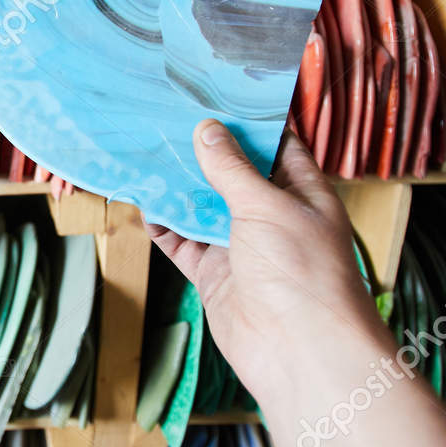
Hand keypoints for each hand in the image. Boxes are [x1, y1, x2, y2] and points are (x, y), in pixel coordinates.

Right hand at [148, 120, 391, 409]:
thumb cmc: (301, 270)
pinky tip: (142, 204)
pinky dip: (164, 228)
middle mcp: (273, 218)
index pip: (277, 147)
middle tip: (167, 120)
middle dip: (203, 153)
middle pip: (234, 177)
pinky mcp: (216, 276)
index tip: (214, 95)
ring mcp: (243, 248)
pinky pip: (184, 245)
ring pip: (204, 209)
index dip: (248, 123)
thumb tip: (207, 131)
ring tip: (146, 154)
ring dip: (178, 188)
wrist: (299, 351)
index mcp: (302, 193)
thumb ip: (233, 169)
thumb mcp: (267, 206)